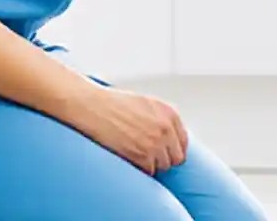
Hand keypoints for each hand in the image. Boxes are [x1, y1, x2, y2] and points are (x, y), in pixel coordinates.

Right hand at [69, 85, 187, 174]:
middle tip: (147, 156)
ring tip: (135, 155)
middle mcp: (166, 128)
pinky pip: (149, 172)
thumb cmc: (114, 104)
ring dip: (151, 165)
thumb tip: (169, 138)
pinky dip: (140, 169)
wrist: (93, 106)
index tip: (163, 153)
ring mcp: (155, 142)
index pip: (182, 142)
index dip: (172, 150)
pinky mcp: (142, 155)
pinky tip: (129, 159)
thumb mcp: (146, 104)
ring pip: (162, 166)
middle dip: (162, 158)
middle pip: (175, 158)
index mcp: (169, 113)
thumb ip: (162, 119)